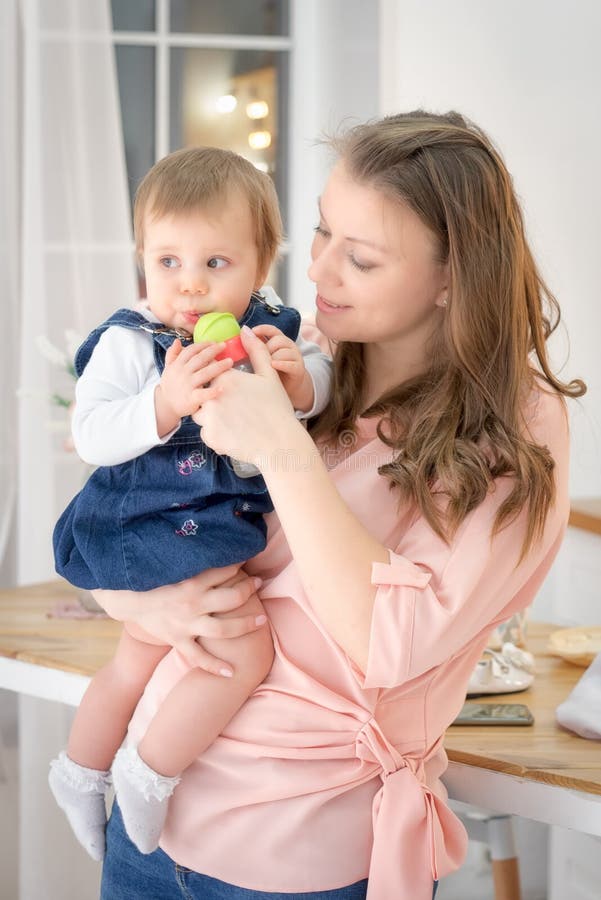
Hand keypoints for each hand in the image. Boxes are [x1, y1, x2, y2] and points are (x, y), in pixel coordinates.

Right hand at [92, 565, 264, 674]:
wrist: (126, 600)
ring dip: (246, 624)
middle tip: (259, 583)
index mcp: (191, 580)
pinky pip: (199, 657)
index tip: (248, 560)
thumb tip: (214, 543)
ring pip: (224, 629)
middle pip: (232, 598)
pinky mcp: (178, 640)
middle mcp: (192, 603)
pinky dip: (215, 667)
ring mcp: (186, 624)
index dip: (240, 564)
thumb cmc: (151, 578)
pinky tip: (232, 672)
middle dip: (249, 589)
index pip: (225, 570)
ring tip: (262, 619)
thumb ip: (194, 558)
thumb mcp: (173, 564)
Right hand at [154, 340, 231, 436]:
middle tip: (224, 346)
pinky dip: (212, 391)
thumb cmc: (170, 386)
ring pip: (205, 373)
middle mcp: (182, 373)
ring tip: (230, 362)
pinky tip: (222, 388)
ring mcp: (187, 385)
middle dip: (212, 351)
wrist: (166, 406)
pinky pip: (203, 394)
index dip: (202, 345)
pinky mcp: (191, 398)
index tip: (213, 342)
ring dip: (218, 367)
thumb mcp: (168, 369)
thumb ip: (172, 354)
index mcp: (177, 365)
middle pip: (199, 359)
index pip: (190, 351)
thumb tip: (177, 341)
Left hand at [194, 326, 302, 468]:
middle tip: (237, 410)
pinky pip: (206, 433)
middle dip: (216, 399)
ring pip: (202, 413)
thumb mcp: (269, 375)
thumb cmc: (277, 408)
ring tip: (235, 421)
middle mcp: (212, 395)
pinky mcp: (210, 437)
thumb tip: (245, 330)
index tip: (234, 390)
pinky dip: (216, 434)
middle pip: (205, 393)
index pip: (212, 373)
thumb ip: (256, 351)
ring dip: (213, 416)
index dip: (223, 381)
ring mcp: (209, 418)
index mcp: (225, 378)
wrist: (280, 442)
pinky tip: (234, 434)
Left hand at [251, 324, 314, 412]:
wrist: (289, 388)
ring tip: (265, 365)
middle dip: (267, 348)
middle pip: (278, 340)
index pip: (272, 330)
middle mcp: (288, 347)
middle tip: (258, 358)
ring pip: (284, 351)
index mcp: (279, 342)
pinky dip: (281, 364)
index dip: (263, 329)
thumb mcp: (262, 360)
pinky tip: (273, 366)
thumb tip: (239, 340)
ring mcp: (295, 358)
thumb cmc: (272, 373)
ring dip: (273, 357)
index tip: (253, 331)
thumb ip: (254, 350)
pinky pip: (291, 364)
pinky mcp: (298, 369)